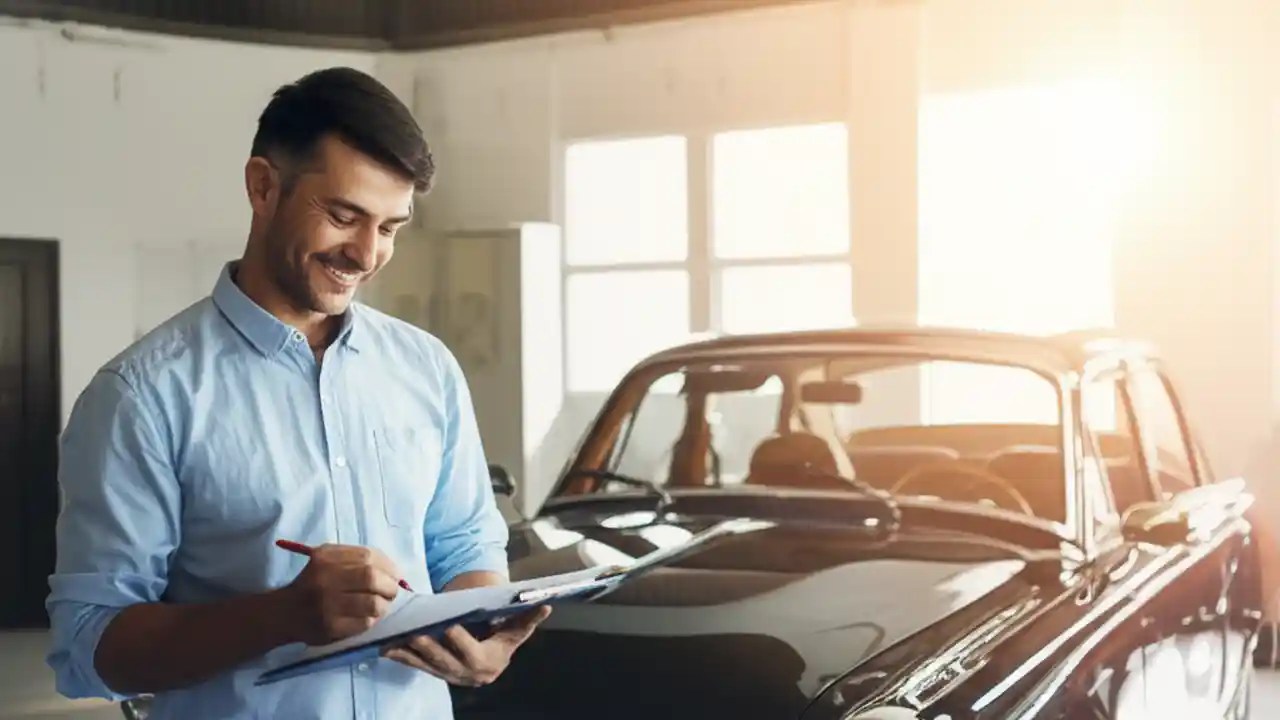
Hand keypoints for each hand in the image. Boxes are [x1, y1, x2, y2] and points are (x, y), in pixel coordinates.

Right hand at [278, 544, 402, 644]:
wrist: (284, 612)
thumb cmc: (313, 583)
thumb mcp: (327, 561)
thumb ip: (356, 559)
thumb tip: (393, 570)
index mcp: (325, 558)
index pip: (368, 557)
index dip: (388, 566)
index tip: (394, 574)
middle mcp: (325, 579)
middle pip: (372, 578)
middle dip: (389, 586)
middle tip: (392, 592)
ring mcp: (327, 605)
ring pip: (373, 603)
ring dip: (384, 605)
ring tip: (382, 605)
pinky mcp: (331, 627)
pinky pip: (365, 622)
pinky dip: (373, 619)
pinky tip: (369, 617)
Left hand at [382, 606, 551, 685]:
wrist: (490, 659)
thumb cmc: (502, 637)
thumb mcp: (516, 629)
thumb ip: (528, 619)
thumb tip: (546, 605)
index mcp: (488, 663)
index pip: (472, 653)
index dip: (460, 641)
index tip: (448, 626)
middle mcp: (466, 674)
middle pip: (445, 661)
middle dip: (427, 647)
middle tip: (413, 632)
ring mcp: (448, 675)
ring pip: (426, 665)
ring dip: (408, 653)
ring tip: (393, 640)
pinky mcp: (434, 672)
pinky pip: (415, 666)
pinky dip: (401, 657)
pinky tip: (386, 646)